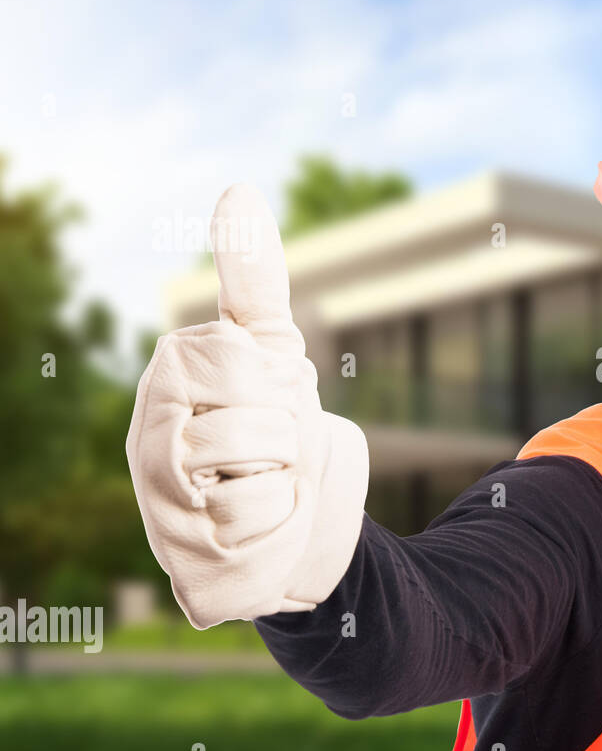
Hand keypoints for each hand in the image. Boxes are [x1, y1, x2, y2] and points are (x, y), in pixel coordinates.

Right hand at [126, 183, 368, 628]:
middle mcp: (148, 440)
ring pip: (255, 475)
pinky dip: (280, 529)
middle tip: (273, 453)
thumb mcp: (274, 353)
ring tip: (267, 491)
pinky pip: (256, 528)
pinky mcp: (186, 561)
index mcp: (167, 380)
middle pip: (255, 419)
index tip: (269, 399)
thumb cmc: (278, 432)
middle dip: (287, 437)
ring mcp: (161, 505)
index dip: (278, 382)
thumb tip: (237, 189)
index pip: (241, 359)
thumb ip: (252, 278)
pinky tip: (262, 534)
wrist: (304, 528)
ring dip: (286, 485)